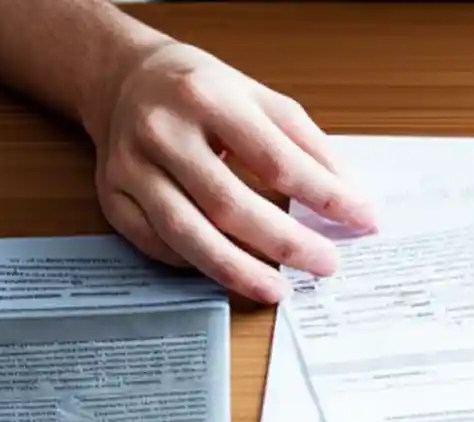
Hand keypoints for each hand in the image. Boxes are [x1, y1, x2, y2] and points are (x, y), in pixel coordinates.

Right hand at [85, 42, 375, 302]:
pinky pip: (158, 244)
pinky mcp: (111, 196)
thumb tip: (352, 201)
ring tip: (279, 290)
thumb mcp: (263, 99)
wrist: (124, 79)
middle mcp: (163, 131)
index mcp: (208, 96)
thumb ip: (309, 148)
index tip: (362, 219)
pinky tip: (230, 272)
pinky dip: (197, 265)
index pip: (275, 159)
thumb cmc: (204, 92)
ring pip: (187, 234)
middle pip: (229, 204)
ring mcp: (130, 166)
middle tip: (325, 264)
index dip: (324, 195)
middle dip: (285, 243)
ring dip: (238, 270)